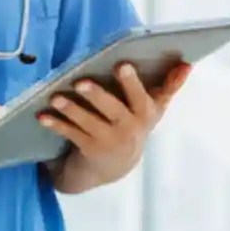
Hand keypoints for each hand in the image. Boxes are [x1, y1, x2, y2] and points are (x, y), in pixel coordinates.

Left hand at [38, 62, 192, 188]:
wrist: (115, 167)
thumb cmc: (134, 124)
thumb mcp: (153, 107)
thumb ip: (169, 85)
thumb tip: (187, 63)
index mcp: (146, 113)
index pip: (142, 96)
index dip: (133, 83)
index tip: (122, 65)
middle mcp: (130, 129)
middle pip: (113, 109)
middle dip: (97, 95)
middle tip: (81, 81)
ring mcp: (109, 142)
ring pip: (88, 123)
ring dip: (71, 109)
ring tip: (55, 96)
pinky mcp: (89, 150)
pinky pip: (71, 134)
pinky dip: (56, 124)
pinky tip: (42, 115)